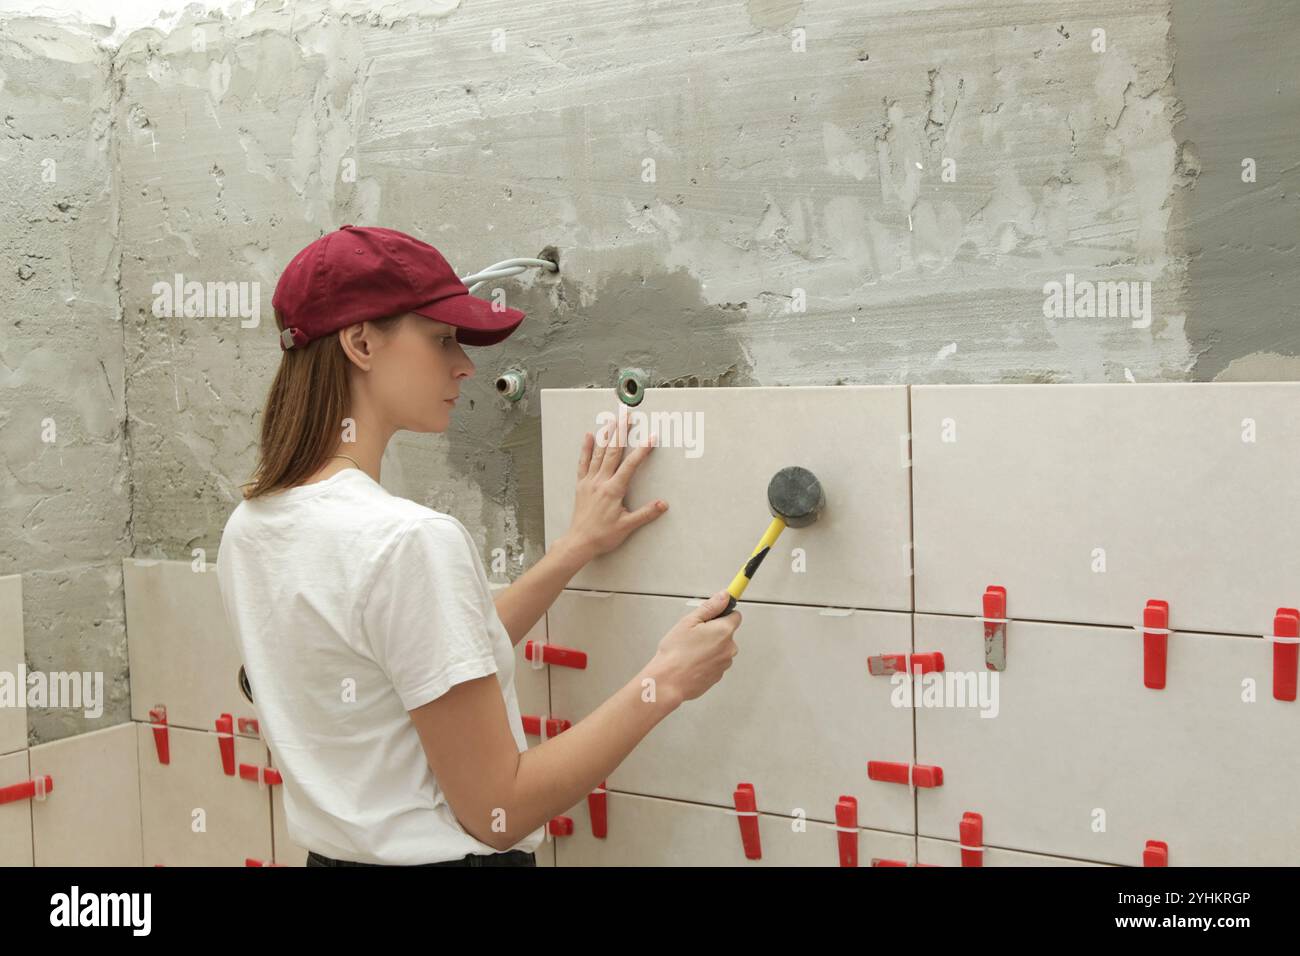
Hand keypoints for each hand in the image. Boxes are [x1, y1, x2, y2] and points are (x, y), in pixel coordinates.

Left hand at [563, 408, 667, 561]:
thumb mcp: (628, 526)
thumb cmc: (602, 535)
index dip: (642, 450)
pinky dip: (586, 448)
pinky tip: (589, 436)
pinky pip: (583, 462)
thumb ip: (646, 513)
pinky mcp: (581, 485)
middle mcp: (600, 481)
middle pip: (613, 451)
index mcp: (613, 489)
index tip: (652, 437)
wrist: (579, 542)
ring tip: (612, 420)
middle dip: (622, 432)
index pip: (631, 465)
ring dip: (606, 435)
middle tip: (628, 416)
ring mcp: (589, 481)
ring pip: (599, 453)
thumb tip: (663, 504)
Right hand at [645, 590, 741, 704]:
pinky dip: (706, 660)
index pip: (735, 615)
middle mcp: (729, 648)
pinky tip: (692, 661)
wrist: (668, 681)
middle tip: (694, 634)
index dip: (722, 613)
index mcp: (724, 631)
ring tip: (690, 650)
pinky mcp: (717, 676)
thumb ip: (710, 607)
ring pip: (720, 648)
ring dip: (710, 647)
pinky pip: (715, 662)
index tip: (714, 614)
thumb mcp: (689, 622)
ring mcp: (724, 664)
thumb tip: (724, 596)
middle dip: (713, 631)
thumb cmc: (675, 653)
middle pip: (727, 633)